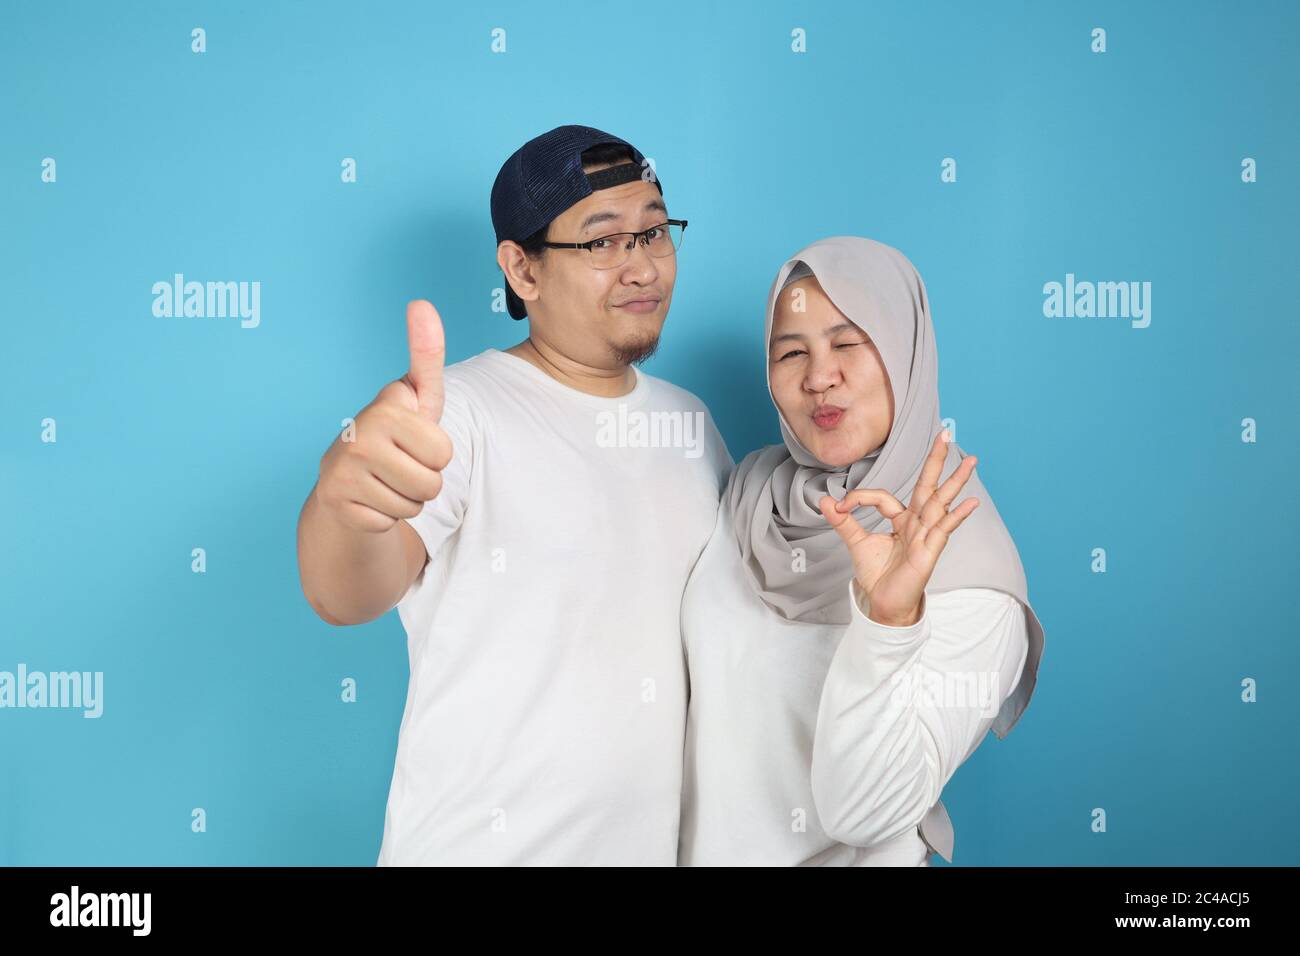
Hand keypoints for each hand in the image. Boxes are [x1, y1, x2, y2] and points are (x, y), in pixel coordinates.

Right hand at [315, 300, 453, 532]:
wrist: (347, 482)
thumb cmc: (394, 435)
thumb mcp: (417, 397)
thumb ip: (426, 353)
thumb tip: (421, 303)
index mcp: (386, 408)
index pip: (444, 452)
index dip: (437, 452)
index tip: (412, 438)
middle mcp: (358, 435)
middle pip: (433, 482)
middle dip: (425, 480)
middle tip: (400, 465)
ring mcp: (343, 470)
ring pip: (413, 505)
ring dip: (407, 500)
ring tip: (386, 481)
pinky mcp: (336, 503)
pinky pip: (390, 522)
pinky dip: (386, 517)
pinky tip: (370, 499)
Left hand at [817, 429, 979, 626]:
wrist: (883, 604)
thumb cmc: (877, 574)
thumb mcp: (856, 543)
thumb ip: (844, 521)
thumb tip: (824, 500)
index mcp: (900, 520)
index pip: (884, 497)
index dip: (860, 497)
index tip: (840, 506)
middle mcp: (916, 524)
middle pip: (927, 487)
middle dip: (935, 461)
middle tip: (945, 434)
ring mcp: (925, 536)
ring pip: (940, 503)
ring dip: (955, 481)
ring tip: (970, 461)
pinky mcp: (929, 552)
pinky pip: (943, 530)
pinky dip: (957, 516)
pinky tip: (971, 503)